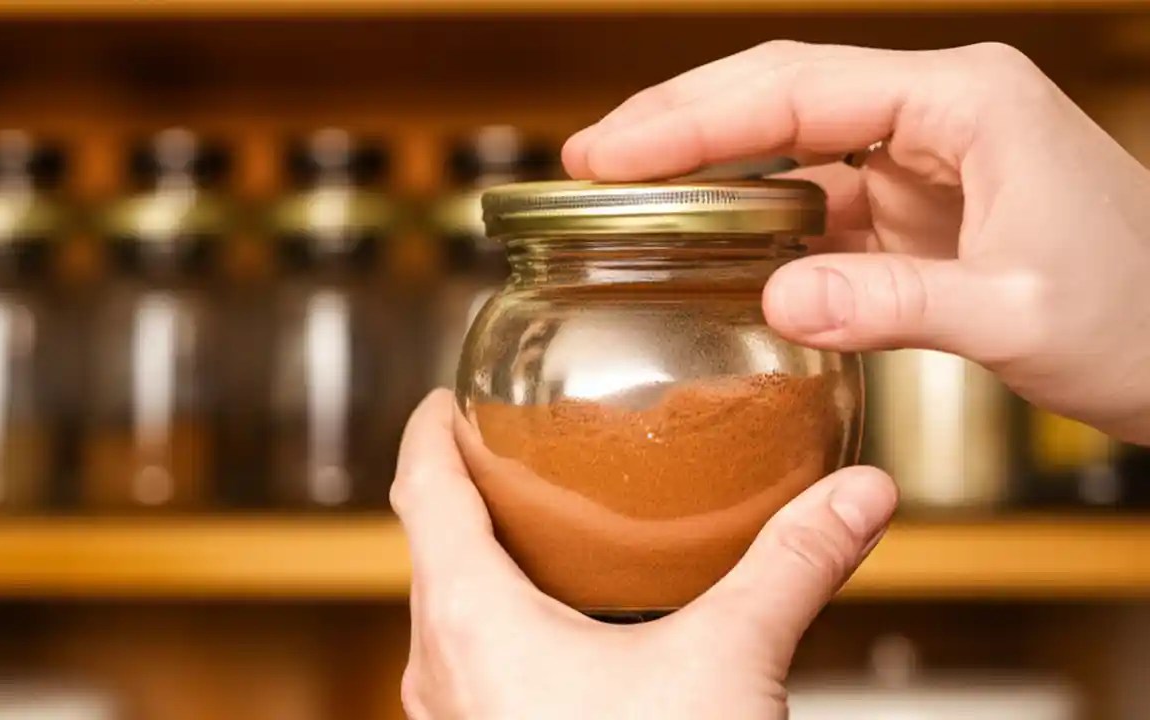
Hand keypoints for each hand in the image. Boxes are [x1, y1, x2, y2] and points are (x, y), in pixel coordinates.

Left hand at [392, 391, 896, 719]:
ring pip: (442, 611)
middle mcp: (442, 667)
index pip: (422, 489)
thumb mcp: (728, 665)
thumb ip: (793, 566)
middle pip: (427, 545)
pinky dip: (495, 619)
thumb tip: (858, 496)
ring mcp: (456, 718)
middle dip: (459, 488)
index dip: (427, 430)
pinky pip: (466, 663)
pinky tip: (560, 631)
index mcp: (471, 619)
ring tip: (534, 527)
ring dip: (476, 558)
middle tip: (507, 448)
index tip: (443, 395)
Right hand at [564, 41, 1149, 443]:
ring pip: (790, 142)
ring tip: (624, 192)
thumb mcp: (1019, 315)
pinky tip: (711, 244)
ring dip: (709, 167)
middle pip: (780, 94)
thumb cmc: (1144, 317)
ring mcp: (927, 159)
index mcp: (964, 101)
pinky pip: (818, 198)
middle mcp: (939, 113)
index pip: (797, 90)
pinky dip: (756, 218)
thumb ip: (895, 301)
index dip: (690, 119)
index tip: (606, 151)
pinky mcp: (921, 208)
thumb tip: (778, 298)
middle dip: (680, 123)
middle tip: (587, 160)